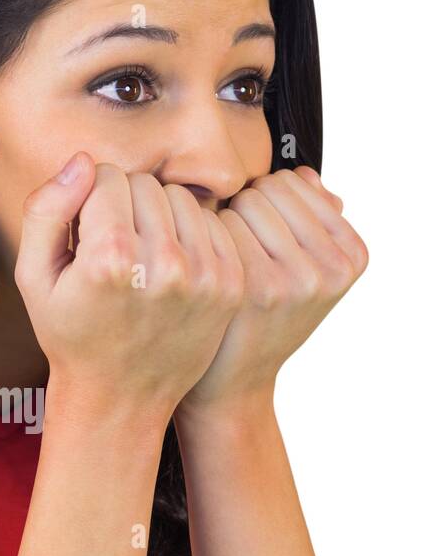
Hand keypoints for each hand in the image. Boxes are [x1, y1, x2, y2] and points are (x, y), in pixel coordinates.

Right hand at [14, 151, 244, 420]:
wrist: (122, 398)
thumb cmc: (72, 335)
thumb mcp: (34, 278)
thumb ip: (46, 210)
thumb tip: (84, 161)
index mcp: (110, 258)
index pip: (106, 176)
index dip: (88, 200)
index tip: (85, 237)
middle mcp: (163, 264)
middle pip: (145, 183)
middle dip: (125, 206)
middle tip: (114, 251)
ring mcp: (204, 274)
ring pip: (180, 198)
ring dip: (159, 216)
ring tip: (141, 259)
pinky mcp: (230, 283)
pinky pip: (211, 222)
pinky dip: (189, 236)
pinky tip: (170, 268)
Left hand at [175, 166, 367, 416]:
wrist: (231, 382)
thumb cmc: (258, 318)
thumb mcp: (302, 274)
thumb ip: (309, 220)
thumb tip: (304, 172)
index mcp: (352, 255)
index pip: (294, 182)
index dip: (264, 204)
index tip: (258, 241)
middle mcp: (332, 267)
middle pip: (269, 188)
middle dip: (243, 210)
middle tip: (235, 253)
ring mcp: (296, 278)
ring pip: (244, 202)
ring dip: (223, 222)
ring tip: (222, 262)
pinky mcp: (255, 287)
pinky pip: (220, 225)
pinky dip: (203, 239)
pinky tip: (205, 270)